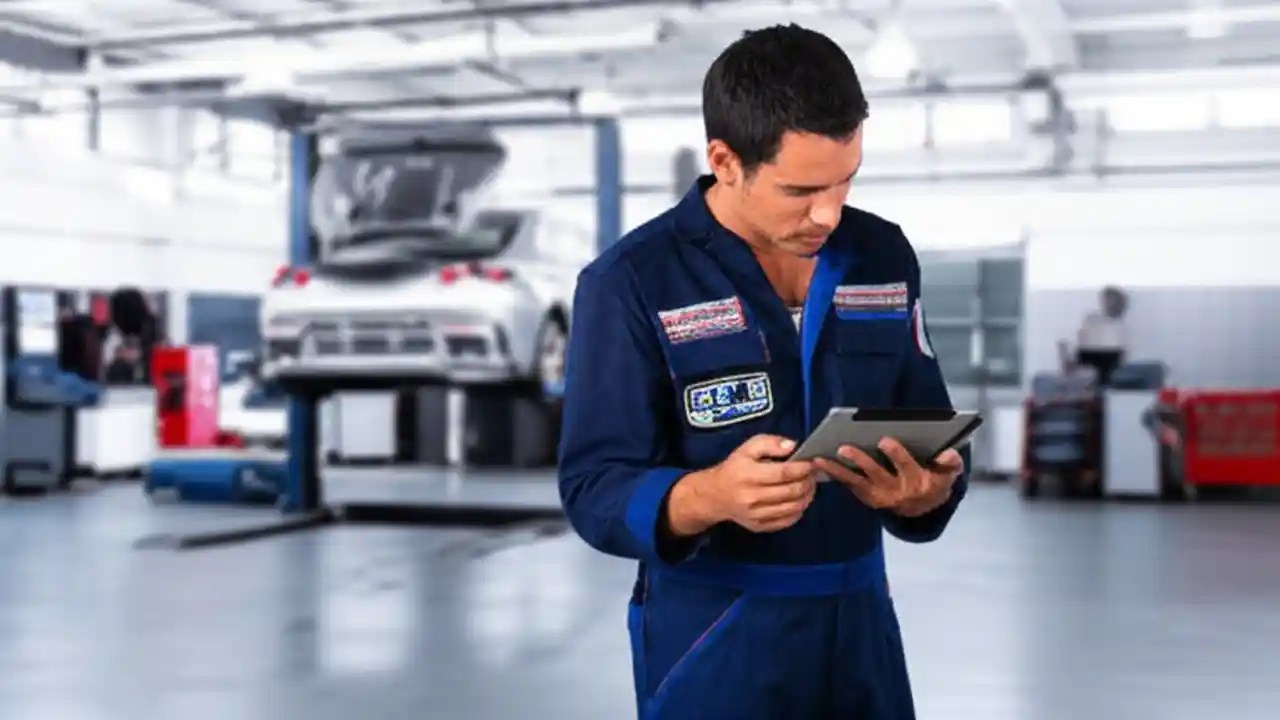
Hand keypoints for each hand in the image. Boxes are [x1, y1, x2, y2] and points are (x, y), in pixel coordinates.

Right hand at [666, 434, 819, 535]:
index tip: (812, 462)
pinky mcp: (759, 526)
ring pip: (793, 508)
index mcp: (748, 475)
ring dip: (807, 496)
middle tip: (813, 474)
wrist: (715, 495)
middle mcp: (751, 497)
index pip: (783, 473)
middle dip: (808, 481)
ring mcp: (756, 515)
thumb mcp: (747, 448)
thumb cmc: (734, 468)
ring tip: (809, 485)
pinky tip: (800, 499)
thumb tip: (793, 446)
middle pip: (791, 491)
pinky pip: (787, 521)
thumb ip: (770, 443)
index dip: (802, 468)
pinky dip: (799, 510)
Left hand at [814, 438, 963, 517]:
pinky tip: (819, 462)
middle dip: (860, 461)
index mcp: (918, 482)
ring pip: (856, 482)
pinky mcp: (866, 497)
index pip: (907, 466)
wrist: (922, 507)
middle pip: (876, 474)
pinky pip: (848, 485)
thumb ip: (950, 463)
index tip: (884, 439)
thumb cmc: (934, 481)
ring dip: (838, 470)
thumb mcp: (948, 475)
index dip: (896, 454)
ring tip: (820, 458)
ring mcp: (879, 496)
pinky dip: (833, 474)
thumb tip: (949, 453)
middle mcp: (896, 492)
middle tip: (844, 447)